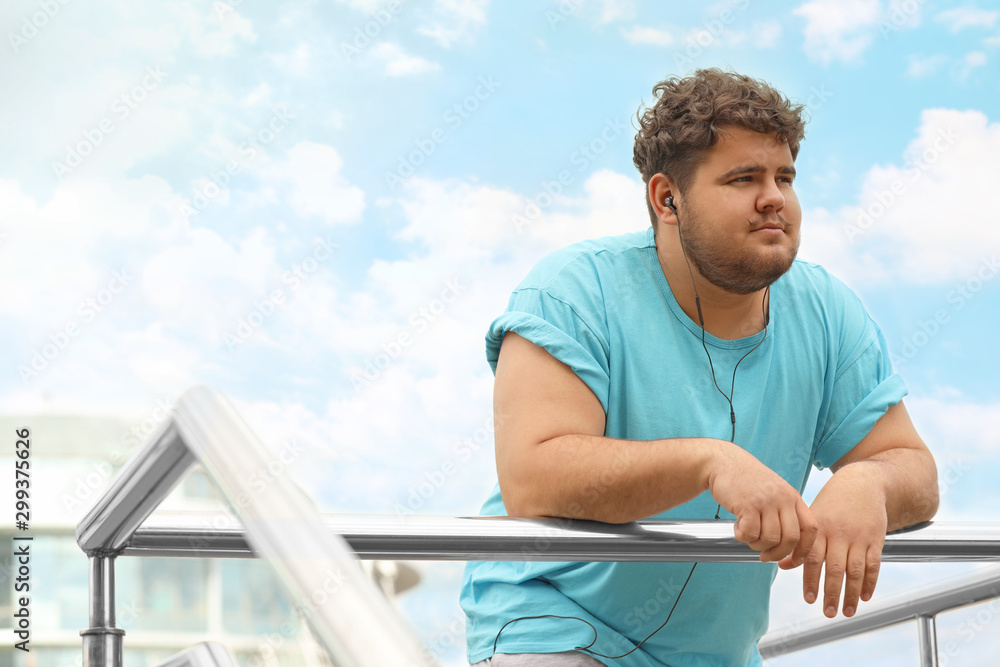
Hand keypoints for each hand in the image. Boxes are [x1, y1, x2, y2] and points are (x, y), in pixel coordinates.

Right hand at [707, 445, 816, 564]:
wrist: (723, 462)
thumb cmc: (747, 480)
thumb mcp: (774, 491)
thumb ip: (784, 512)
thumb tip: (789, 545)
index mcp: (792, 496)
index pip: (810, 528)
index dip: (804, 549)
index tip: (793, 560)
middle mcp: (782, 498)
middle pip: (791, 538)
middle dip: (778, 554)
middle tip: (765, 556)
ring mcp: (765, 501)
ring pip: (770, 539)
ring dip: (757, 545)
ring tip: (748, 536)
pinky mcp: (746, 504)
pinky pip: (750, 534)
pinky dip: (742, 537)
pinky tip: (738, 528)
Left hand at [779, 464, 887, 617]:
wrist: (863, 484)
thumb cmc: (832, 502)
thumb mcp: (813, 516)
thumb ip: (800, 542)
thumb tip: (782, 566)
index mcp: (819, 527)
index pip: (811, 557)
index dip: (809, 579)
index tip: (808, 599)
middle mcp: (839, 533)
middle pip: (834, 568)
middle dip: (831, 593)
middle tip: (827, 613)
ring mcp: (859, 537)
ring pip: (855, 570)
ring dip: (851, 594)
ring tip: (846, 612)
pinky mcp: (876, 539)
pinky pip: (873, 565)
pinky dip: (870, 582)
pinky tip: (865, 597)